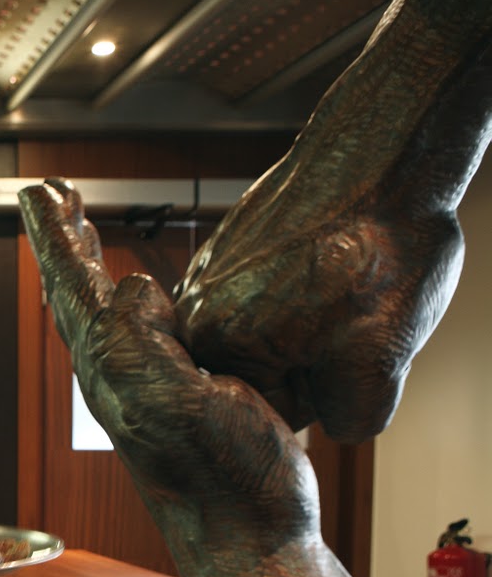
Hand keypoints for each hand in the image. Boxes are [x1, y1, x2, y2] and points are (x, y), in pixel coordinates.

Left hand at [20, 178, 399, 576]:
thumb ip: (139, 348)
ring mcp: (146, 392)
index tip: (41, 189)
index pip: (71, 288)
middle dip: (63, 241)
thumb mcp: (178, 407)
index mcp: (113, 369)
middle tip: (51, 196)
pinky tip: (152, 298)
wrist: (254, 540)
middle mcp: (118, 379)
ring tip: (81, 229)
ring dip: (89, 265)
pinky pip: (145, 336)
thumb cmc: (226, 484)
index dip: (57, 235)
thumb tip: (126, 287)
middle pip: (75, 295)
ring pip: (103, 313)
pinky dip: (137, 300)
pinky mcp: (181, 403)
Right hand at [169, 0, 491, 441]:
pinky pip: (264, 298)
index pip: (268, 416)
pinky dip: (300, 290)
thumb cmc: (378, 253)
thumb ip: (350, 419)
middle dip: (311, 362)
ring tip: (347, 290)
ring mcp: (205, 278)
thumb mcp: (382, 362)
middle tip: (352, 321)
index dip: (324, 396)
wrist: (381, 156)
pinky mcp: (226, 250)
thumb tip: (335, 420)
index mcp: (217, 350)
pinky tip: (335, 265)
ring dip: (308, 325)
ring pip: (266, 338)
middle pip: (261, 378)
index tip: (350, 359)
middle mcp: (194, 315)